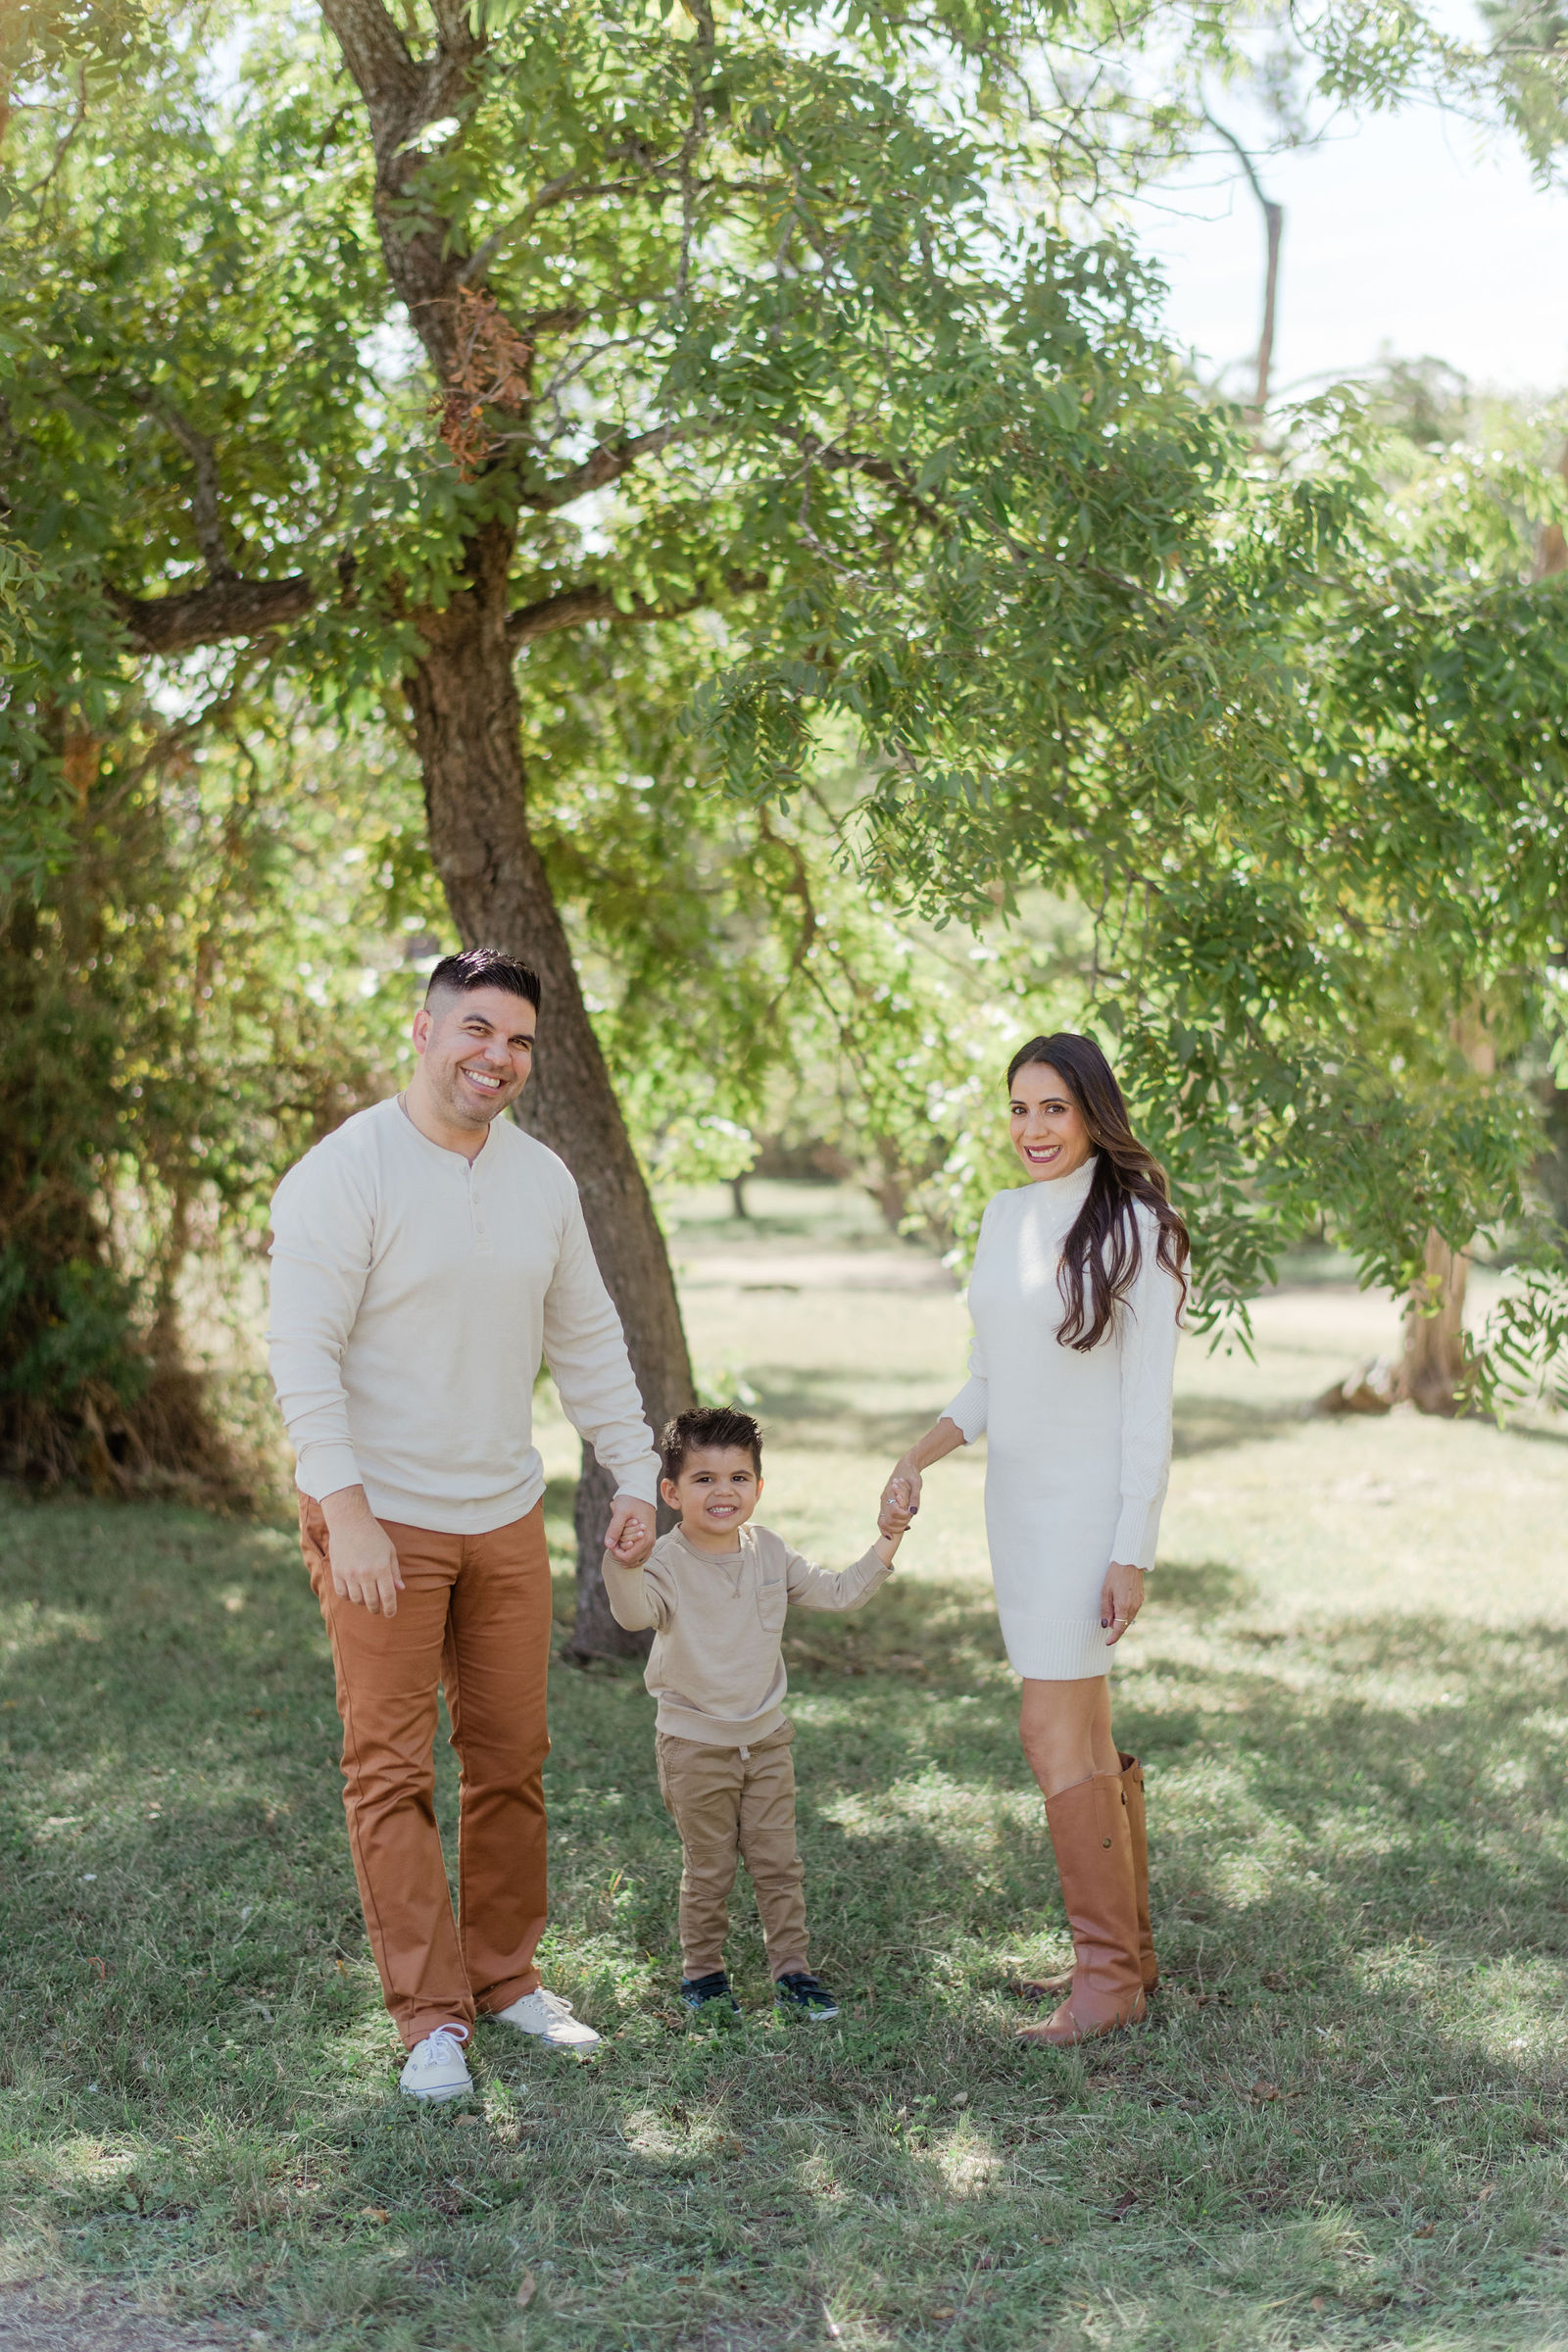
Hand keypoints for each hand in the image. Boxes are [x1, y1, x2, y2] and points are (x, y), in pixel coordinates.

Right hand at [320, 1487, 404, 1617]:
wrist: (350, 1521)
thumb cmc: (373, 1535)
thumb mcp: (390, 1551)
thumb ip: (394, 1572)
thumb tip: (400, 1589)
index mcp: (381, 1568)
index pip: (388, 1597)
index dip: (390, 1609)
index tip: (391, 1614)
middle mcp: (365, 1574)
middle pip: (372, 1602)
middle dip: (377, 1609)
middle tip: (378, 1608)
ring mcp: (350, 1574)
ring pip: (357, 1600)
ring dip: (363, 1602)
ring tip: (366, 1597)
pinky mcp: (337, 1572)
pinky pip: (342, 1594)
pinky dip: (349, 1597)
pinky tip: (353, 1592)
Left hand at [605, 1494, 655, 1565]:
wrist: (641, 1492)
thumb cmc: (630, 1500)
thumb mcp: (620, 1512)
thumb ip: (614, 1528)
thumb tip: (608, 1545)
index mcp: (645, 1538)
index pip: (627, 1557)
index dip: (616, 1553)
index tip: (611, 1542)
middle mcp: (650, 1542)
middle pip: (632, 1560)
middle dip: (620, 1554)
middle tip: (613, 1542)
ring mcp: (651, 1541)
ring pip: (638, 1560)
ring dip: (626, 1556)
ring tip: (617, 1547)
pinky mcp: (649, 1538)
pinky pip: (642, 1555)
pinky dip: (633, 1556)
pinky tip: (624, 1552)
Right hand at [879, 1456, 920, 1540]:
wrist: (905, 1467)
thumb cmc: (911, 1475)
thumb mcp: (916, 1485)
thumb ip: (914, 1498)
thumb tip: (913, 1512)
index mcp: (890, 1492)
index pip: (894, 1511)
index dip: (903, 1516)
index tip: (911, 1514)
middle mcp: (884, 1499)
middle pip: (888, 1520)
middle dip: (900, 1524)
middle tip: (909, 1520)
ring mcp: (883, 1503)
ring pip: (883, 1522)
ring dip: (895, 1528)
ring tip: (907, 1525)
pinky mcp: (884, 1506)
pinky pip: (882, 1520)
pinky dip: (889, 1528)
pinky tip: (898, 1531)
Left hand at [1100, 1561, 1144, 1645]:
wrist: (1130, 1561)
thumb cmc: (1114, 1575)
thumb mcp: (1105, 1592)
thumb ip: (1105, 1610)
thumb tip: (1105, 1625)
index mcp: (1124, 1607)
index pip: (1119, 1629)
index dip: (1113, 1637)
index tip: (1107, 1642)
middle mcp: (1133, 1607)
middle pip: (1124, 1625)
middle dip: (1116, 1628)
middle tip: (1106, 1624)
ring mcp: (1139, 1603)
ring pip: (1129, 1618)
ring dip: (1121, 1620)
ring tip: (1111, 1611)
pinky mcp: (1141, 1598)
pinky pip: (1133, 1611)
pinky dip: (1126, 1613)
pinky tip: (1119, 1605)